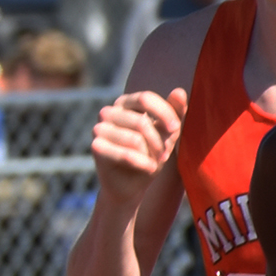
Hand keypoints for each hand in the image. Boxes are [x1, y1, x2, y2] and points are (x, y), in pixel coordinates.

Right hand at [90, 87, 187, 203]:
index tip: (175, 129)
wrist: (132, 184)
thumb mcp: (167, 132)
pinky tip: (148, 168)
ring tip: (155, 162)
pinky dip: (143, 164)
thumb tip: (179, 91)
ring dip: (151, 154)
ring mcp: (98, 129)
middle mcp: (108, 112)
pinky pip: (127, 155)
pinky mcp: (96, 148)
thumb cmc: (151, 154)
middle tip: (164, 154)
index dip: (164, 113)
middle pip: (141, 122)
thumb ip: (175, 111)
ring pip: (135, 139)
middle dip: (159, 141)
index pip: (145, 98)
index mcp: (124, 102)